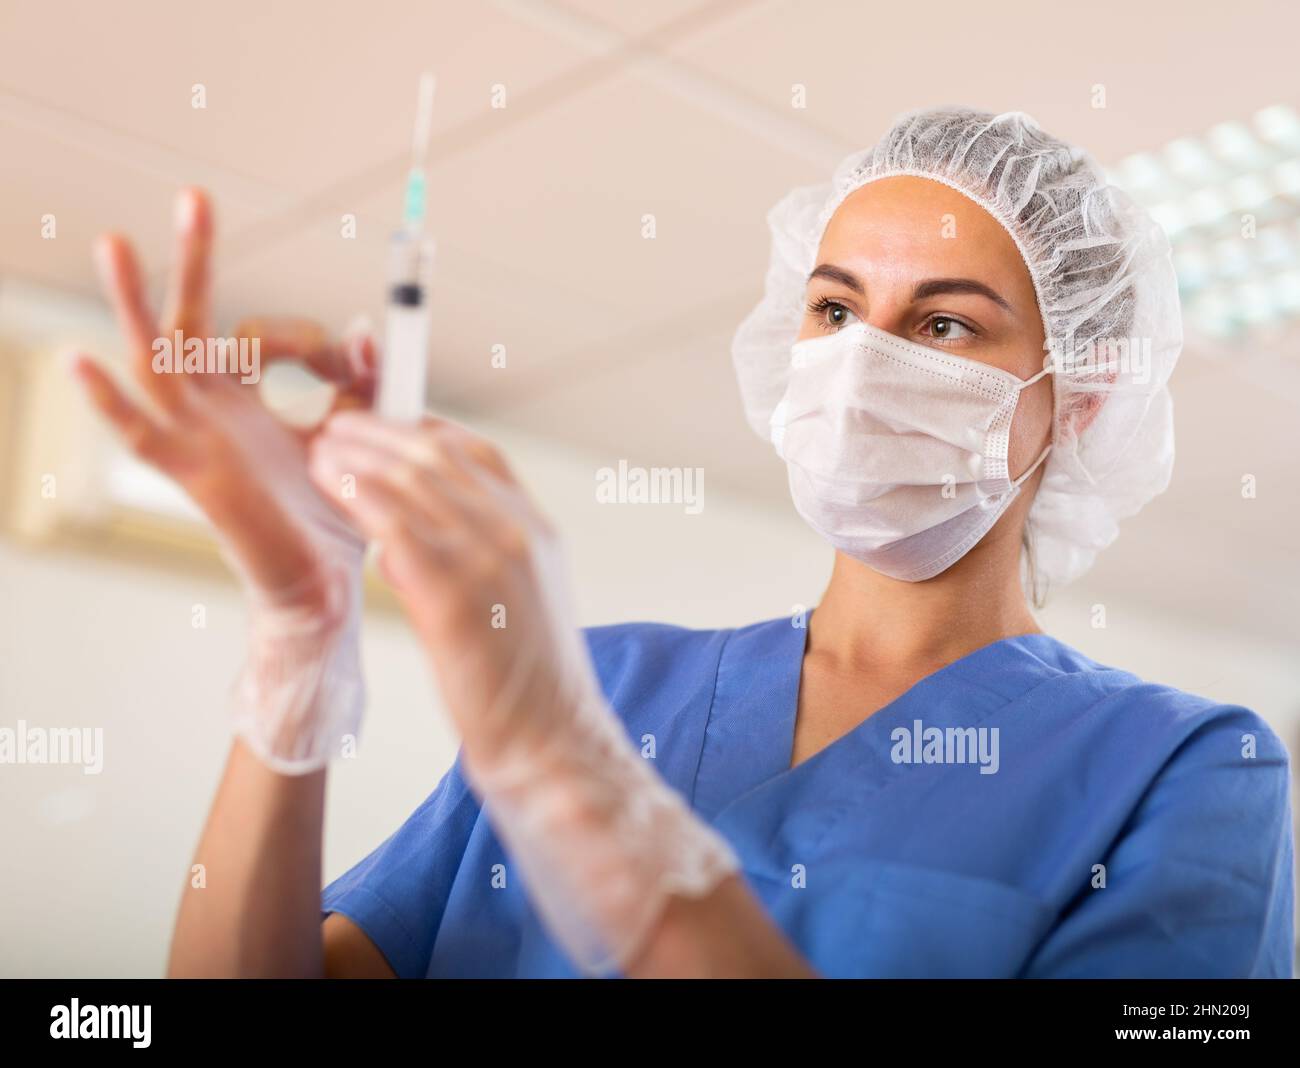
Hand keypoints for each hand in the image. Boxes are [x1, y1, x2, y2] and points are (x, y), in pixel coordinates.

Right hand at [72, 188, 378, 770]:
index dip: (309, 333)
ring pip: (155, 359)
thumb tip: (371, 330)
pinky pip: (141, 434)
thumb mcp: (355, 436)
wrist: (324, 588)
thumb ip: (363, 384)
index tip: (358, 355)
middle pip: (192, 322)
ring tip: (117, 240)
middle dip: (194, 262)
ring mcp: (197, 438)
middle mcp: (215, 412)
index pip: (262, 335)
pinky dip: (111, 401)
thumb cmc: (332, 517)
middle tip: (195, 196)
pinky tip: (80, 360)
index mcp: (251, 402)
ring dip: (138, 301)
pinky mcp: (192, 475)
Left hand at [305, 411, 580, 769]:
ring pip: (413, 480)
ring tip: (319, 449)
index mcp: (538, 531)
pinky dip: (358, 497)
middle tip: (335, 426)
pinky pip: (396, 525)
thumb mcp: (512, 605)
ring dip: (359, 457)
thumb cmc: (528, 688)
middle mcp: (519, 531)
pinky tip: (328, 485)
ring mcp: (491, 558)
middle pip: (439, 455)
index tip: (382, 424)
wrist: (555, 745)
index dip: (424, 430)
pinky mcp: (456, 593)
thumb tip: (398, 546)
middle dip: (380, 433)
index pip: (478, 454)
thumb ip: (467, 562)